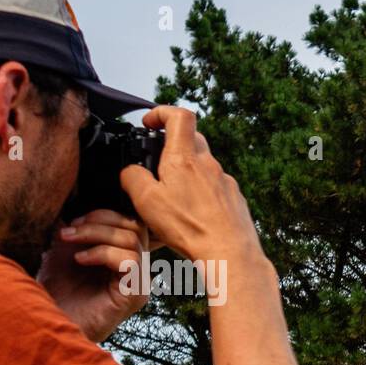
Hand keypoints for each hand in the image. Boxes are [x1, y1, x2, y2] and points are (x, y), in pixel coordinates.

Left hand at [37, 210, 150, 341]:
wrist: (51, 321)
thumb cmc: (59, 291)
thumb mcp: (64, 250)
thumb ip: (76, 229)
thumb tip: (73, 200)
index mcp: (126, 257)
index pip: (131, 223)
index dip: (103, 214)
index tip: (72, 222)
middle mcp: (139, 270)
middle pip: (135, 226)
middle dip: (98, 221)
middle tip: (69, 232)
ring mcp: (140, 283)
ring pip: (132, 241)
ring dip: (96, 235)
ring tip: (69, 242)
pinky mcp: (135, 295)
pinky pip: (130, 261)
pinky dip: (102, 254)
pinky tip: (80, 260)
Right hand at [121, 106, 263, 265]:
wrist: (230, 253)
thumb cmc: (191, 228)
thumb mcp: (146, 200)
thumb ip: (132, 178)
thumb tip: (130, 171)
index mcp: (185, 158)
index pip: (179, 116)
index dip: (162, 112)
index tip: (150, 123)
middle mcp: (209, 165)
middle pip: (192, 140)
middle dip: (173, 146)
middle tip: (158, 164)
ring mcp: (225, 182)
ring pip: (204, 167)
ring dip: (187, 174)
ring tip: (174, 198)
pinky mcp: (235, 200)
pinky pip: (216, 189)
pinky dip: (202, 194)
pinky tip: (193, 215)